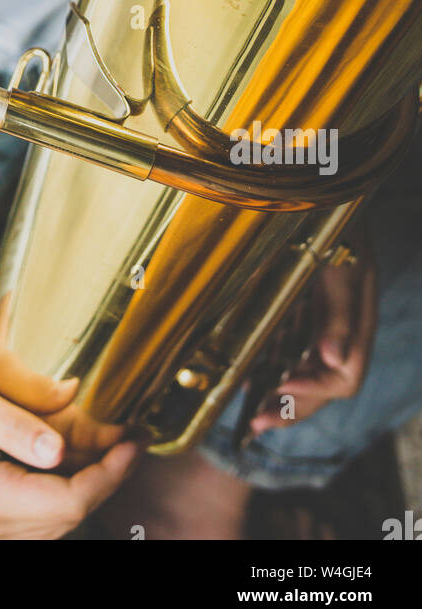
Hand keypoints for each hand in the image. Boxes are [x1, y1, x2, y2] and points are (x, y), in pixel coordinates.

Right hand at [0, 324, 139, 539]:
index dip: (109, 475)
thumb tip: (60, 451)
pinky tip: (70, 462)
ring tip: (108, 449)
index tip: (134, 441)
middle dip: (104, 481)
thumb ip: (13, 425)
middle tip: (130, 440)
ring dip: (85, 490)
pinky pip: (34, 520)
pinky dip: (60, 495)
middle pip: (66, 518)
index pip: (69, 502)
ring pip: (54, 524)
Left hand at [248, 230, 377, 434]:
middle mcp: (342, 325)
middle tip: (257, 423)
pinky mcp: (301, 308)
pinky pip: (289, 348)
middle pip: (323, 383)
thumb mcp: (340, 261)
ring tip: (253, 413)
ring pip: (304, 370)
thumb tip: (335, 360)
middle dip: (293, 407)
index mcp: (358, 320)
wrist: (316, 185)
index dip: (314, 391)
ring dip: (280, 394)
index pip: (344, 376)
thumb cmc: (333, 220)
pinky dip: (272, 366)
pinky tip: (250, 376)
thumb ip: (340, 311)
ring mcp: (321, 318)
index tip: (280, 390)